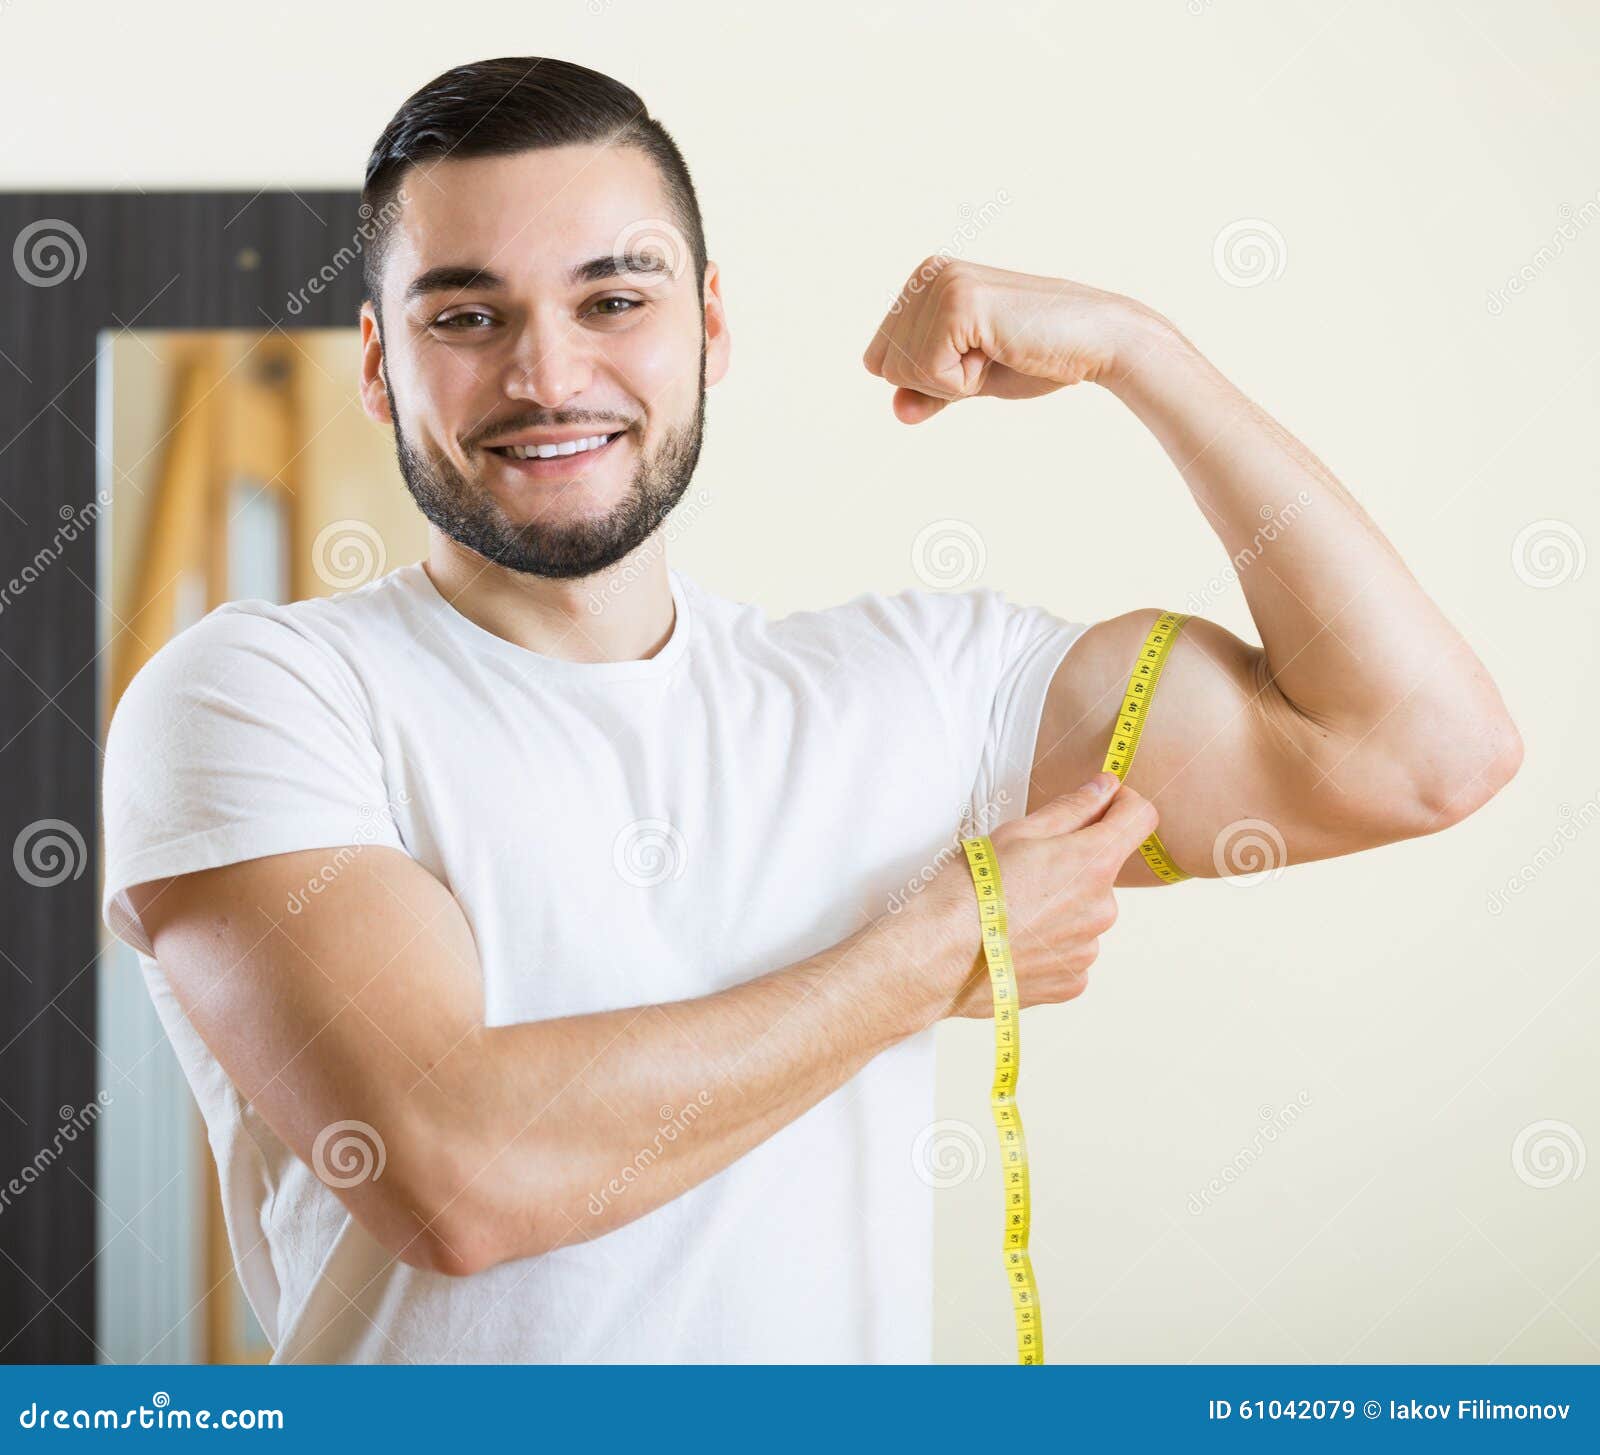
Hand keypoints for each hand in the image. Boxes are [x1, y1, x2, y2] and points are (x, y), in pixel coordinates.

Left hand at [861, 258, 1158, 422]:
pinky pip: (930, 373)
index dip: (927, 379)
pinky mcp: (958, 303)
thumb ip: (928, 391)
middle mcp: (927, 275)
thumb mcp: (969, 378)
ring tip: (998, 351)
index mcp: (923, 283)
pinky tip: (999, 352)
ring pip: (903, 372)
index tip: (977, 357)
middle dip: (937, 382)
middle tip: (991, 355)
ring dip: (954, 382)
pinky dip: (964, 382)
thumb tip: (896, 412)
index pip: (880, 359)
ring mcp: (941, 284)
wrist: (1096, 342)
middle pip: (885, 366)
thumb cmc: (1039, 357)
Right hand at [916, 773, 1157, 1019]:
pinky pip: (1071, 951)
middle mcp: (1103, 908)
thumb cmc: (969, 889)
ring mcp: (1089, 949)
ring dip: (1060, 908)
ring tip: (1012, 912)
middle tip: (1022, 872)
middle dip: (1073, 866)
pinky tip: (1015, 940)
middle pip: (1103, 872)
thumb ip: (1072, 809)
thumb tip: (1105, 789)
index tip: (1099, 806)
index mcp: (1093, 863)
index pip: (1140, 819)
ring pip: (1084, 914)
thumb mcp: (1017, 833)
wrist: (938, 954)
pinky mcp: (1073, 981)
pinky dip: (1050, 944)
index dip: (1122, 805)